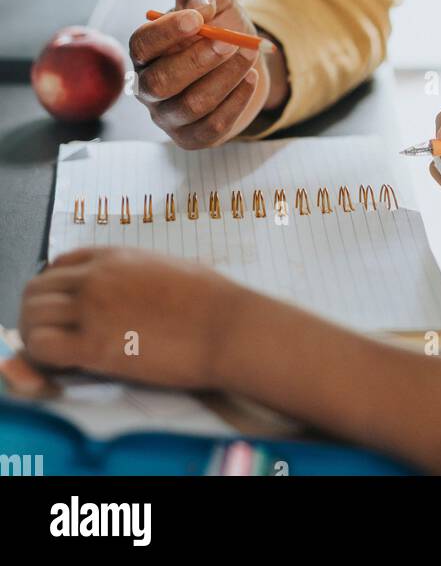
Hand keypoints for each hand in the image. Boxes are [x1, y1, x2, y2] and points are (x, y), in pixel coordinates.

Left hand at [19, 249, 236, 387]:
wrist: (226, 326)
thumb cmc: (211, 300)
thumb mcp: (169, 267)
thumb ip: (140, 273)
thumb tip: (137, 287)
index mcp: (115, 256)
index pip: (58, 265)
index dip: (55, 290)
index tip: (64, 310)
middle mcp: (96, 277)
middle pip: (36, 290)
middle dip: (38, 314)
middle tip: (56, 337)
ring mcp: (92, 308)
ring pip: (31, 317)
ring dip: (37, 336)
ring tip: (59, 355)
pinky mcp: (95, 345)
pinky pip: (42, 347)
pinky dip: (44, 359)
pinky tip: (67, 366)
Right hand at [129, 0, 282, 147]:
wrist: (244, 61)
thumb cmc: (220, 28)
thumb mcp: (213, 1)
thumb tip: (199, 7)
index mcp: (146, 52)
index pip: (141, 45)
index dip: (166, 32)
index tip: (198, 19)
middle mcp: (149, 87)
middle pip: (161, 82)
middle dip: (198, 61)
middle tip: (230, 41)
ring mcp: (168, 116)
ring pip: (191, 105)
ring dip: (226, 77)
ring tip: (250, 54)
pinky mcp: (192, 137)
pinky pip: (212, 126)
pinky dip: (237, 101)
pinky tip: (252, 79)